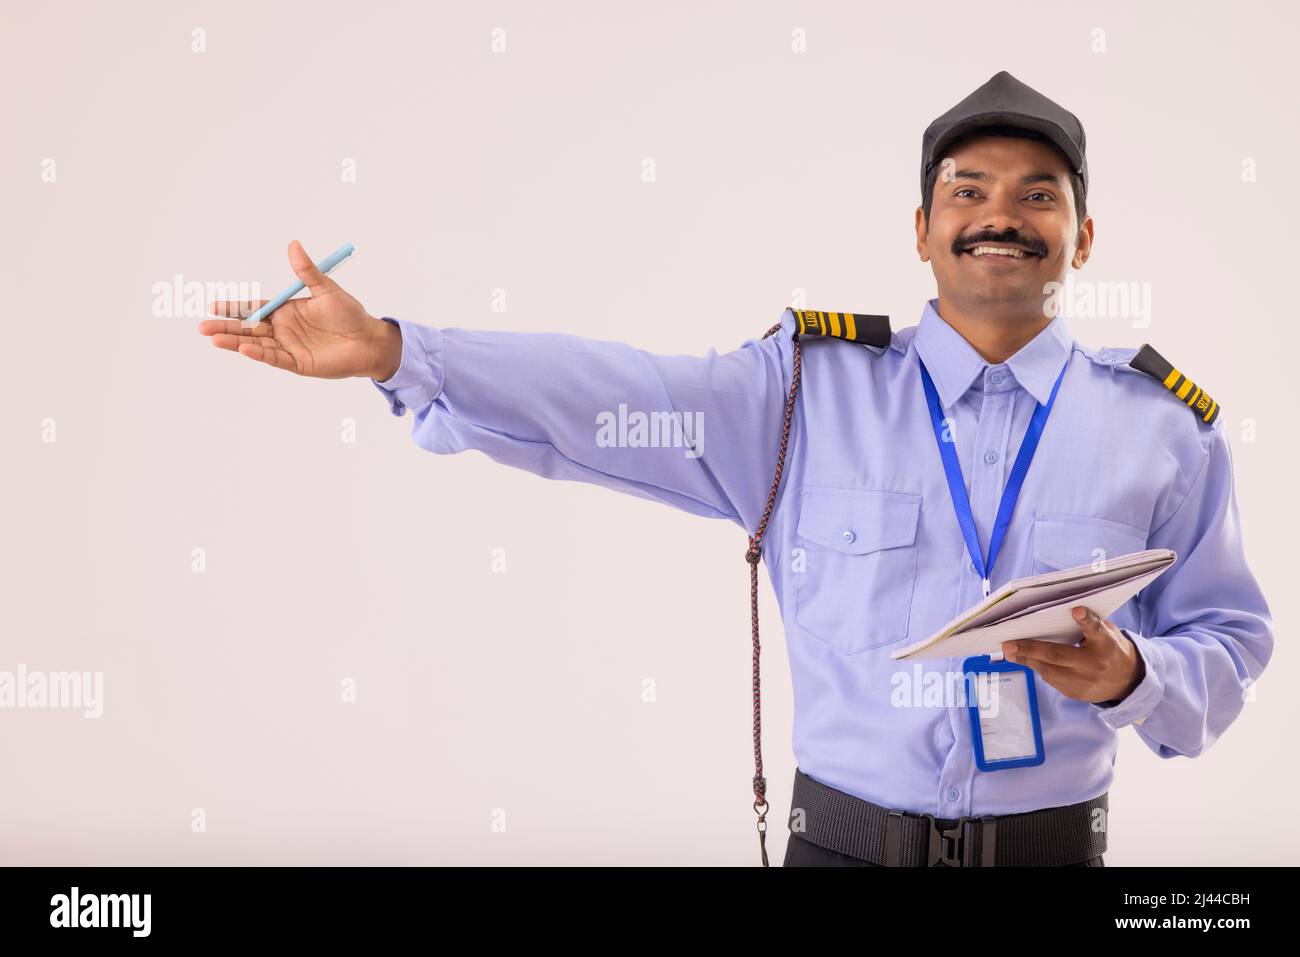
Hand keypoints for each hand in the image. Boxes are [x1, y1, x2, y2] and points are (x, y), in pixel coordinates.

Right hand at [198, 239, 402, 379]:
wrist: (369, 340)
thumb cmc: (350, 314)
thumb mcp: (326, 289)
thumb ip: (307, 271)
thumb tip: (293, 245)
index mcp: (286, 311)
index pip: (254, 308)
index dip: (235, 308)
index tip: (214, 305)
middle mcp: (283, 330)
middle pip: (249, 328)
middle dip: (227, 327)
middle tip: (204, 327)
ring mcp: (289, 347)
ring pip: (257, 344)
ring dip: (236, 341)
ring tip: (215, 339)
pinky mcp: (298, 363)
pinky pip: (275, 358)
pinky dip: (260, 354)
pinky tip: (244, 348)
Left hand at [1001, 606, 1144, 704]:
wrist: (1127, 682)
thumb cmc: (1111, 649)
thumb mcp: (1109, 633)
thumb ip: (1090, 625)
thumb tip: (1063, 614)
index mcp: (1107, 644)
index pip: (1097, 630)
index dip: (1086, 621)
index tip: (1076, 611)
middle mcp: (1095, 665)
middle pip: (1059, 656)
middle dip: (1030, 649)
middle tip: (1008, 645)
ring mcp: (1085, 683)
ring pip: (1049, 671)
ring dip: (1027, 660)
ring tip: (1010, 652)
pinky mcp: (1075, 694)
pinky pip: (1051, 680)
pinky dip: (1038, 668)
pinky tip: (1027, 659)